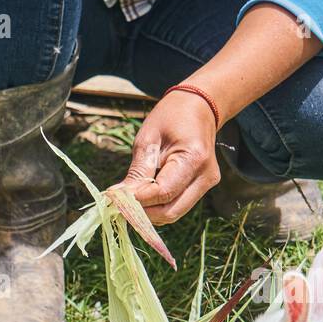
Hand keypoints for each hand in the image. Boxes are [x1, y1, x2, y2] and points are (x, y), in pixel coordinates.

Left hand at [116, 89, 220, 224]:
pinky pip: (178, 205)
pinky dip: (159, 206)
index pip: (163, 192)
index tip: (115, 200)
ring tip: (130, 199)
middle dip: (143, 212)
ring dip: (150, 212)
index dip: (138, 200)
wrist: (199, 108)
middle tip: (119, 204)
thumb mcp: (148, 139)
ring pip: (174, 213)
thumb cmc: (171, 117)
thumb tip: (119, 198)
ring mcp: (207, 184)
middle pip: (171, 211)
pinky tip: (145, 195)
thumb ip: (137, 171)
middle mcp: (205, 176)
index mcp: (193, 158)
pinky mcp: (203, 188)